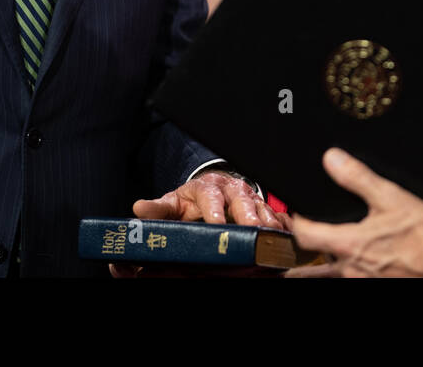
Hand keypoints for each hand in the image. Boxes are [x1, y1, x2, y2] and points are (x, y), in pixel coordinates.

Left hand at [133, 170, 285, 228]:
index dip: (213, 208)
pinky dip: (280, 225)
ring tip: (271, 234)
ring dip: (266, 220)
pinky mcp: (261, 209)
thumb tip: (138, 209)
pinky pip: (274, 214)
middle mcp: (230, 190)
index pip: (210, 195)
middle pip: (241, 200)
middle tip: (252, 229)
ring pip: (260, 206)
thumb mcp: (172, 204)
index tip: (215, 222)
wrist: (210, 194)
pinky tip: (284, 235)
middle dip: (247, 214)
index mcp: (207, 187)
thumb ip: (158, 209)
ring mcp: (248, 198)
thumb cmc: (190, 202)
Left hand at [286, 148, 422, 277]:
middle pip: (313, 267)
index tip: (295, 217)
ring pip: (331, 280)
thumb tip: (332, 159)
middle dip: (301, 259)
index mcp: (348, 244)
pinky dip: (346, 277)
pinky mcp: (379, 286)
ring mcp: (363, 282)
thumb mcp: (390, 197)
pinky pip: (354, 283)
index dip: (297, 224)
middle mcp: (350, 269)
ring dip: (320, 274)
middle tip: (286, 259)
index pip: (305, 236)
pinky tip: (351, 272)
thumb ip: (357, 177)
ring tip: (302, 275)